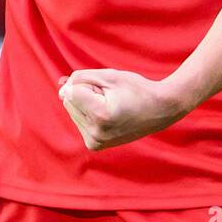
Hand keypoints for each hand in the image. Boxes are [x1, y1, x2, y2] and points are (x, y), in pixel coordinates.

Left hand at [57, 68, 182, 150]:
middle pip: (69, 102)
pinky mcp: (94, 145)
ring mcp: (95, 142)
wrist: (160, 110)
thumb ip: (80, 79)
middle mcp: (96, 134)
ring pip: (72, 111)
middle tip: (111, 97)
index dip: (88, 83)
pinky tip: (108, 114)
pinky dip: (89, 113)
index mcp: (100, 116)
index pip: (71, 91)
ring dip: (87, 103)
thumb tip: (61, 90)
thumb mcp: (109, 76)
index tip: (109, 90)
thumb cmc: (136, 89)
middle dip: (85, 93)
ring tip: (112, 105)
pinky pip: (78, 121)